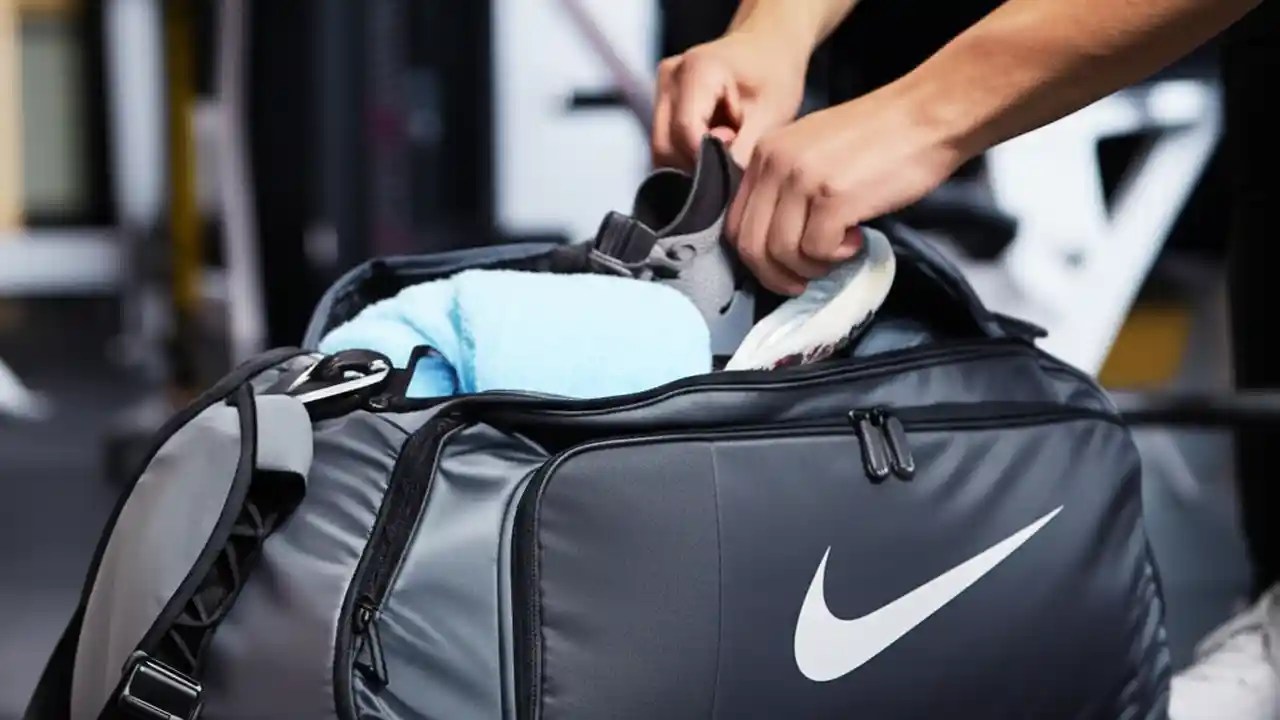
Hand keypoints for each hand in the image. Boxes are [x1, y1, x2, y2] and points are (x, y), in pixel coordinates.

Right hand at [651, 30, 809, 169]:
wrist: (768, 48)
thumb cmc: (775, 76)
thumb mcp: (771, 114)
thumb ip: (744, 148)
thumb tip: (722, 186)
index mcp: (698, 70)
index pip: (685, 131)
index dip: (706, 159)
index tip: (735, 165)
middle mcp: (670, 76)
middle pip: (665, 143)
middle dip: (696, 166)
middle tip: (732, 164)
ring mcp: (661, 88)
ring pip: (662, 147)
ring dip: (691, 162)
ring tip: (726, 152)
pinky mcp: (661, 101)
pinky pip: (665, 142)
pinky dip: (687, 154)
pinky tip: (714, 148)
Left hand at [727, 83, 967, 294]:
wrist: (928, 114)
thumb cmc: (881, 136)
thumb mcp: (814, 153)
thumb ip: (787, 188)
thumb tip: (777, 243)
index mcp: (765, 153)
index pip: (734, 223)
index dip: (756, 259)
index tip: (781, 271)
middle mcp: (774, 163)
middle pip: (750, 245)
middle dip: (777, 275)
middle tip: (806, 281)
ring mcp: (801, 179)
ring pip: (781, 253)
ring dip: (811, 267)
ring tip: (840, 251)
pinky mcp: (833, 196)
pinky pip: (817, 250)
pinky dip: (837, 256)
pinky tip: (857, 238)